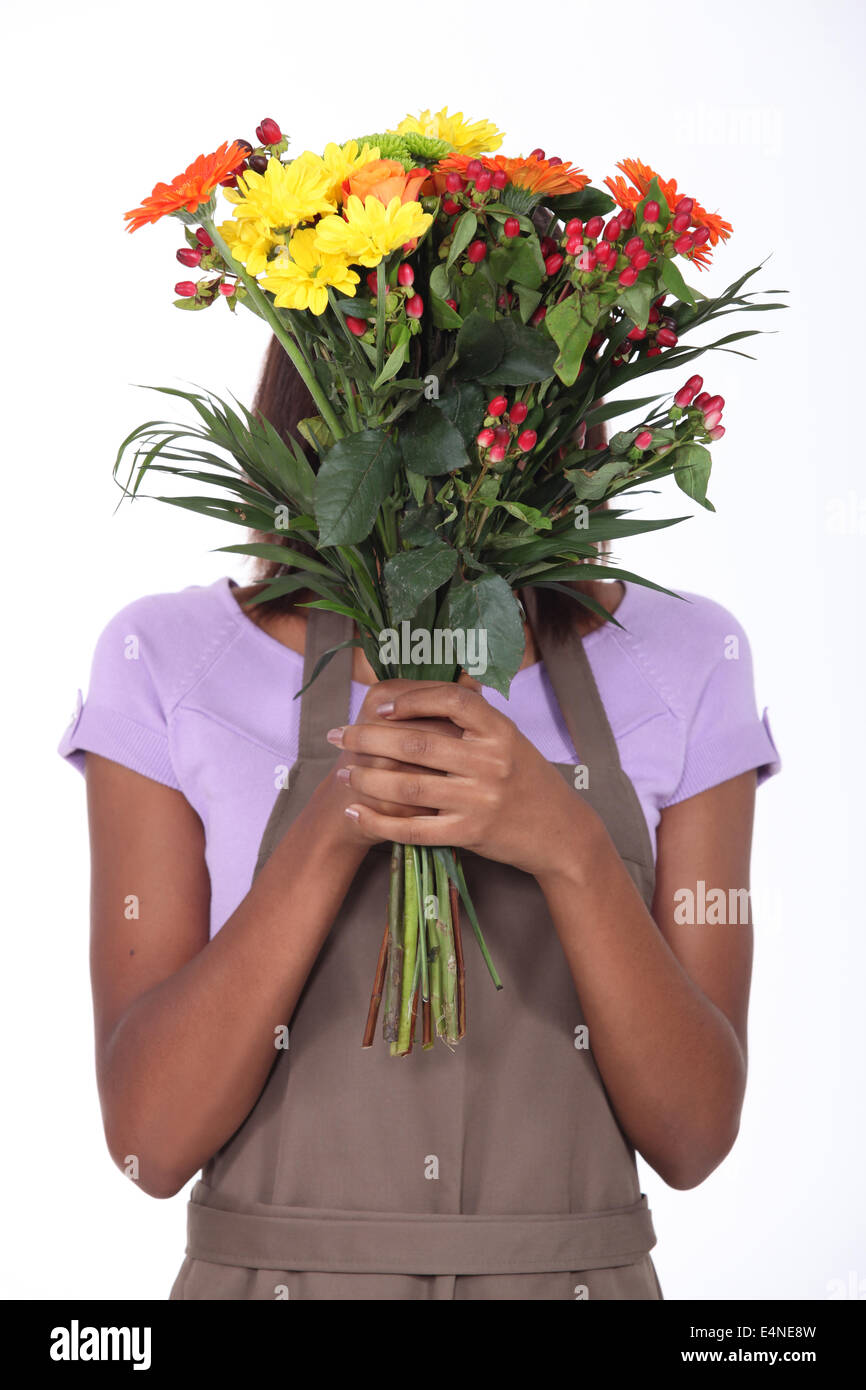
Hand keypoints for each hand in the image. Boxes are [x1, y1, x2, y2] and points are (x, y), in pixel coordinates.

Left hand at [327, 676, 599, 879]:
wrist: (560, 832)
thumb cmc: (526, 778)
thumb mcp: (509, 739)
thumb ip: (473, 717)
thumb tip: (425, 686)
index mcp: (500, 730)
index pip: (452, 701)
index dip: (412, 699)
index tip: (380, 706)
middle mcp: (491, 762)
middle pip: (417, 744)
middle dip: (368, 738)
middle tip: (338, 736)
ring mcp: (480, 800)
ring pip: (408, 786)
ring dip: (366, 779)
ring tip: (343, 773)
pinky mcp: (470, 834)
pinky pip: (414, 829)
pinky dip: (379, 821)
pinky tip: (356, 812)